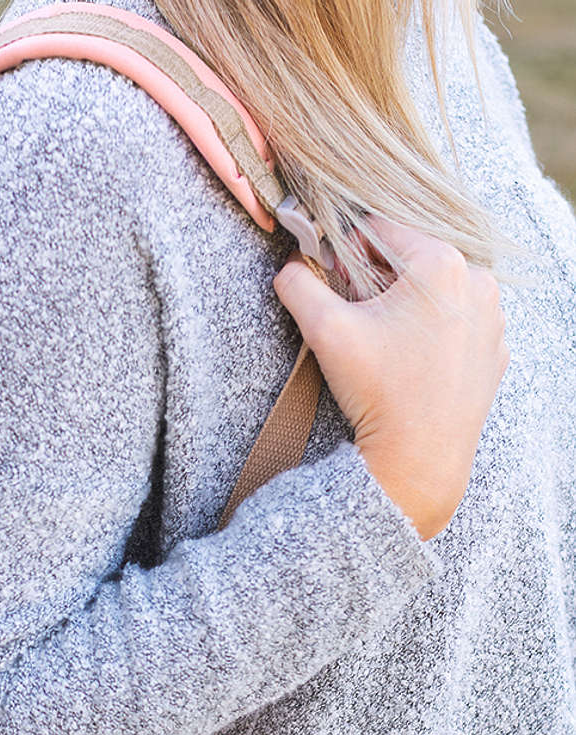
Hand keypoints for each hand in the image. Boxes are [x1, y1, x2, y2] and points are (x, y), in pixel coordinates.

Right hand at [273, 215, 508, 539]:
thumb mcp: (325, 330)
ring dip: (403, 306)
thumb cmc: (378, 390)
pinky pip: (455, 324)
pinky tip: (406, 363)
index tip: (333, 283)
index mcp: (442, 264)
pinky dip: (428, 332)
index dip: (346, 250)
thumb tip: (288, 269)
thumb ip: (299, 286)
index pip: (381, 230)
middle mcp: (478, 283)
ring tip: (381, 344)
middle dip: (376, 281)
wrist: (419, 457)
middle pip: (411, 260)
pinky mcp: (493, 351)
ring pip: (434, 292)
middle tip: (353, 317)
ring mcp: (492, 319)